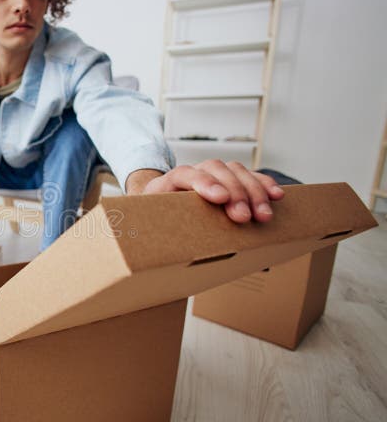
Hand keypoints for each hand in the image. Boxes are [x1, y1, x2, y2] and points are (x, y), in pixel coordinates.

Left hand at [130, 160, 284, 222]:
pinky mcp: (228, 180)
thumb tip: (148, 251)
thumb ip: (148, 232)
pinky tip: (276, 196)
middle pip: (215, 170)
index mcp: (164, 184)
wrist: (153, 210)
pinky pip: (249, 176)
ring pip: (234, 170)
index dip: (202, 183)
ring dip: (253, 191)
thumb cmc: (151, 223)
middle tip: (244, 217)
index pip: (183, 174)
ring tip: (263, 216)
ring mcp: (210, 174)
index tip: (219, 198)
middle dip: (234, 192)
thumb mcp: (144, 227)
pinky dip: (263, 184)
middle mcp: (190, 173)